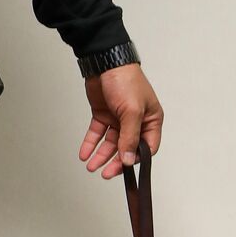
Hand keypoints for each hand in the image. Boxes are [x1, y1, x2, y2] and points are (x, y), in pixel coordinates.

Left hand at [79, 63, 163, 179]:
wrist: (105, 63)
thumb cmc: (126, 81)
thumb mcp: (132, 111)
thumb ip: (130, 137)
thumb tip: (128, 159)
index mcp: (151, 120)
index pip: (147, 147)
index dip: (136, 159)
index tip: (123, 168)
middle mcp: (136, 122)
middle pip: (127, 148)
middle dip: (115, 161)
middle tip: (105, 173)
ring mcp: (119, 119)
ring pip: (111, 143)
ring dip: (101, 155)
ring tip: (91, 166)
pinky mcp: (104, 115)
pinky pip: (97, 134)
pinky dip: (91, 144)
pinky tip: (85, 154)